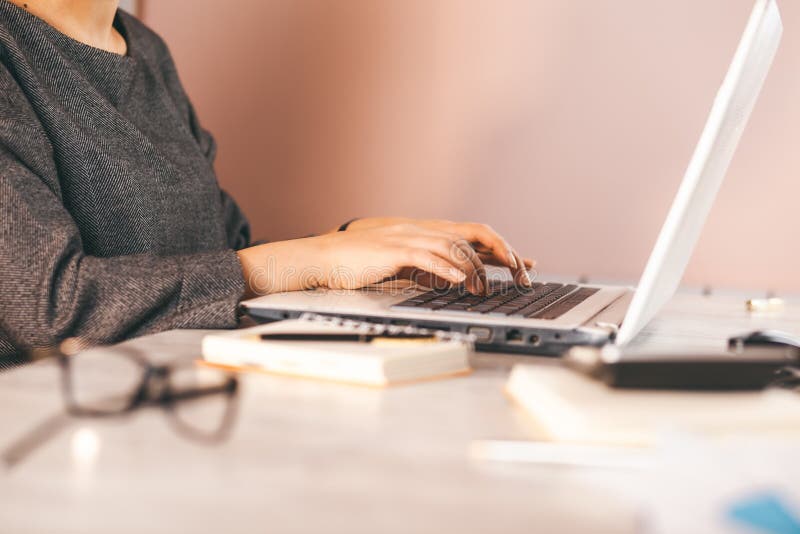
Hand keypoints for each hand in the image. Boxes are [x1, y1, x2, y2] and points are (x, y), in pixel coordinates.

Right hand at [237, 222, 532, 296]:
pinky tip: (460, 281)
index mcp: (424, 233)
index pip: (471, 234)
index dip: (499, 247)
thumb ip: (425, 270)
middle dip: (500, 252)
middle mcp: (420, 229)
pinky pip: (428, 257)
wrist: (323, 259)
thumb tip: (451, 281)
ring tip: (484, 289)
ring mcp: (407, 237)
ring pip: (454, 246)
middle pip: (472, 233)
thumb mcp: (398, 267)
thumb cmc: (357, 265)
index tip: (522, 263)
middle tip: (520, 273)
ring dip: (475, 269)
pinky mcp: (393, 250)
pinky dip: (448, 269)